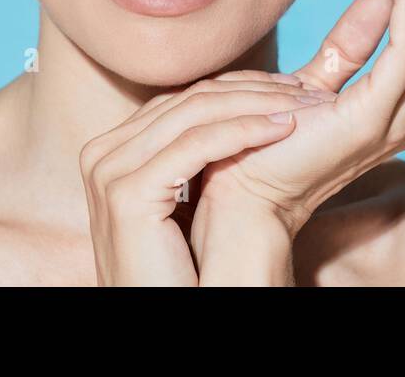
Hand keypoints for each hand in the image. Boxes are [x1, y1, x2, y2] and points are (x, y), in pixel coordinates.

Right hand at [78, 75, 323, 284]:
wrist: (159, 315)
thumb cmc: (177, 274)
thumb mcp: (176, 204)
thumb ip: (186, 160)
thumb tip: (234, 115)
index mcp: (109, 152)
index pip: (180, 101)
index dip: (237, 89)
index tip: (286, 89)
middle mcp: (101, 155)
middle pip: (187, 101)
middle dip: (251, 90)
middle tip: (303, 90)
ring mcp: (109, 172)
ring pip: (195, 114)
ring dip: (256, 105)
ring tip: (302, 105)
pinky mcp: (128, 194)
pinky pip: (196, 146)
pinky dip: (245, 131)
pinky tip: (282, 129)